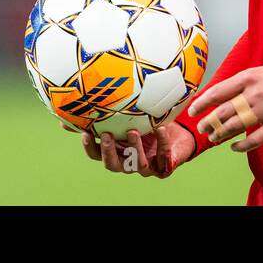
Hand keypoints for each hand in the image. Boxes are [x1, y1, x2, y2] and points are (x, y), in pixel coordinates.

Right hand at [77, 121, 194, 177]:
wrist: (176, 135)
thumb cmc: (147, 125)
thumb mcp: (127, 117)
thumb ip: (108, 113)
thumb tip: (89, 96)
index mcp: (116, 151)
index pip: (97, 155)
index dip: (90, 147)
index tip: (85, 133)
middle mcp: (128, 162)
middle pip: (113, 165)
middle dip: (108, 151)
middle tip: (106, 135)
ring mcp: (146, 166)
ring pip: (137, 164)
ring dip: (134, 149)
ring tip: (133, 132)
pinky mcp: (164, 165)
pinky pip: (163, 156)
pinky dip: (162, 141)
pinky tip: (161, 129)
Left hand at [186, 61, 262, 152]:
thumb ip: (247, 83)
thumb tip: (228, 95)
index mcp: (251, 76)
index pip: (219, 91)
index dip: (202, 103)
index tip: (192, 111)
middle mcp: (256, 92)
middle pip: (224, 111)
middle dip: (209, 122)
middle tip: (202, 129)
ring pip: (236, 126)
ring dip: (222, 134)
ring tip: (215, 137)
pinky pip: (255, 138)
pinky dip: (242, 145)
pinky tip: (235, 147)